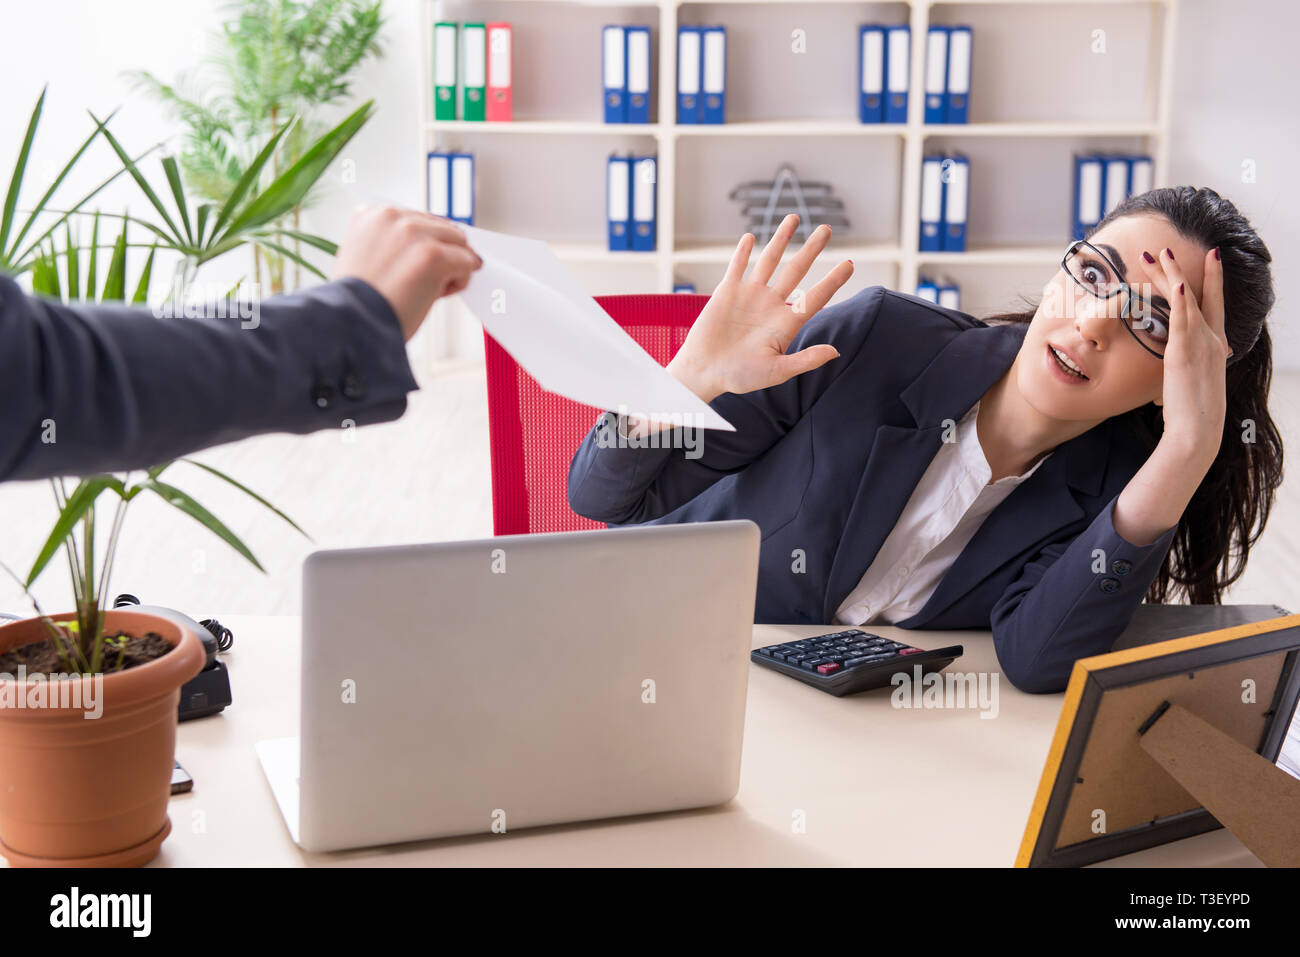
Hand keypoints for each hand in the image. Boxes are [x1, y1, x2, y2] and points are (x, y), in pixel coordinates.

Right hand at [331, 205, 482, 340]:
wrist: (349, 327)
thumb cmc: (357, 305)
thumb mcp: (364, 259)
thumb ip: (391, 245)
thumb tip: (431, 247)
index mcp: (371, 214)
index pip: (418, 220)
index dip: (422, 247)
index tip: (410, 270)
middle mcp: (391, 216)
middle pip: (442, 227)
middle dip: (441, 255)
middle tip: (423, 284)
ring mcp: (413, 233)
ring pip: (458, 242)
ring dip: (452, 267)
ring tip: (428, 290)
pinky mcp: (433, 254)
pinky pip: (468, 262)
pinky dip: (460, 281)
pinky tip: (436, 295)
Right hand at [666, 213, 853, 401]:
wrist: (704, 372)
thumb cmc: (739, 377)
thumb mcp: (777, 371)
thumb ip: (805, 360)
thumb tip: (836, 351)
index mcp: (786, 323)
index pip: (816, 296)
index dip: (833, 280)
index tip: (850, 264)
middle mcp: (771, 305)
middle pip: (796, 270)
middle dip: (812, 249)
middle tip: (827, 229)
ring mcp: (749, 296)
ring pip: (770, 261)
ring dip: (781, 239)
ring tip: (795, 218)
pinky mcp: (727, 292)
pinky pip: (738, 266)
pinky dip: (744, 251)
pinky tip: (751, 237)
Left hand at [1136, 245, 1230, 466]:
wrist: (1198, 431)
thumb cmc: (1192, 414)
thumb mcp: (1192, 384)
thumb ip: (1186, 369)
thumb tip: (1176, 368)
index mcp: (1215, 346)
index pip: (1211, 306)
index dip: (1209, 282)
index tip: (1206, 260)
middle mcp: (1212, 340)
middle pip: (1199, 295)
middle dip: (1184, 270)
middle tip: (1168, 248)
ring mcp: (1201, 344)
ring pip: (1186, 300)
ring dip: (1171, 274)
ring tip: (1157, 253)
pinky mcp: (1185, 353)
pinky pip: (1183, 321)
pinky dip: (1179, 301)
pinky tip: (1174, 284)